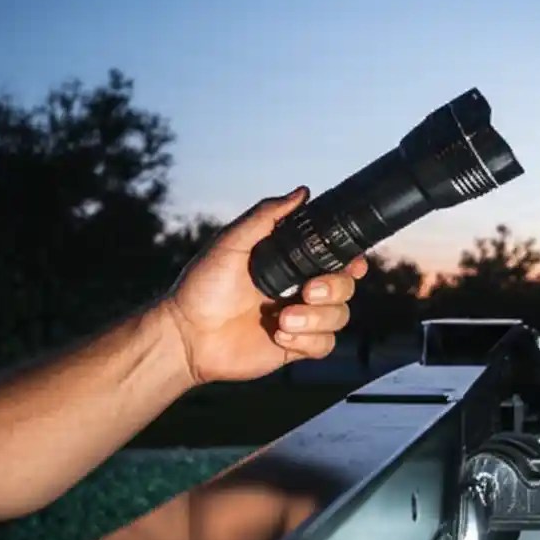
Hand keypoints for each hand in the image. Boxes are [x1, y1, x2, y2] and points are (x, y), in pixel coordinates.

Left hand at [158, 187, 367, 385]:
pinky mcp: (296, 347)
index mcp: (290, 264)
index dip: (351, 262)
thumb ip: (265, 216)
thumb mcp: (231, 242)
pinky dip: (307, 341)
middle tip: (307, 292)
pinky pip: (324, 344)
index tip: (352, 264)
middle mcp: (300, 290)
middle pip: (346, 287)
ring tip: (283, 321)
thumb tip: (302, 191)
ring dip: (315, 319)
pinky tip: (280, 337)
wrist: (187, 335)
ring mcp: (301, 320)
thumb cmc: (203, 287)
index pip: (336, 260)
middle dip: (333, 289)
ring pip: (339, 317)